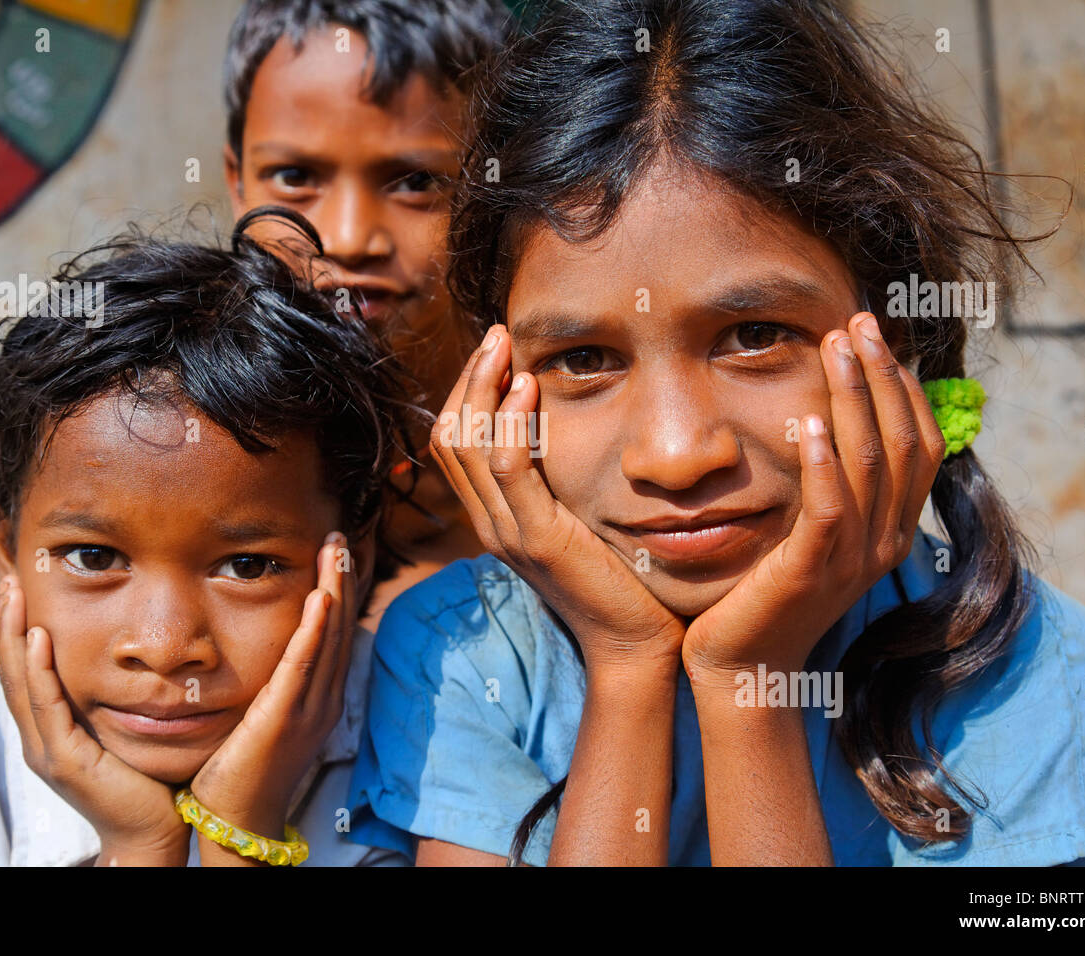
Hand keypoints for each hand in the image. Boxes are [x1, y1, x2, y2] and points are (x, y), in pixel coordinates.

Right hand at [0, 578, 187, 865]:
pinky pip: (48, 707)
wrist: (154, 834)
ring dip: (14, 634)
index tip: (19, 586)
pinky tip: (40, 638)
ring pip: (21, 681)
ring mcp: (47, 750)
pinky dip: (40, 671)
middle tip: (7, 576)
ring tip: (11, 593)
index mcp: (52, 729)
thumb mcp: (123, 727)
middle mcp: (40, 737)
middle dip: (7, 621)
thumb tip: (133, 654)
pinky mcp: (65, 762)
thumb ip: (116, 695)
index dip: (17, 627)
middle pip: (12, 668)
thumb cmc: (147, 781)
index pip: (25, 668)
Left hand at [189, 533, 355, 840]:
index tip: (335, 554)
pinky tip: (319, 600)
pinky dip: (314, 631)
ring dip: (333, 591)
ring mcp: (309, 709)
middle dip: (341, 580)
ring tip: (334, 553)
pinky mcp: (285, 719)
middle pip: (339, 628)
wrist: (239, 820)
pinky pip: (302, 667)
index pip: (334, 633)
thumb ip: (271, 682)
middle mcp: (322, 699)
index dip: (338, 591)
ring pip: (327, 639)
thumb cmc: (241, 768)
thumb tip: (266, 647)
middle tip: (339, 538)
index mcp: (319, 697)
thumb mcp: (263, 715)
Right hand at [430, 326, 685, 672]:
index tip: (495, 352)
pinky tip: (530, 386)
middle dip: (470, 378)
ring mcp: (508, 534)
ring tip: (504, 345)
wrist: (634, 644)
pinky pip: (509, 470)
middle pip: (450, 438)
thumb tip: (570, 434)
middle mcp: (489, 526)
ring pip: (468, 446)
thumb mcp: (581, 522)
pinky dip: (512, 422)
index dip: (466, 393)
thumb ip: (563, 486)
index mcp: (495, 520)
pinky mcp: (538, 539)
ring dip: (483, 386)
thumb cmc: (620, 581)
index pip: (454, 445)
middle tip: (496, 335)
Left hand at [681, 312, 946, 683]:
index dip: (901, 387)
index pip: (918, 445)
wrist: (744, 668)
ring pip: (869, 463)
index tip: (875, 338)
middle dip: (880, 375)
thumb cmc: (765, 595)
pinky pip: (829, 507)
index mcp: (890, 530)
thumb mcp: (808, 534)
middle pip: (901, 442)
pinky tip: (808, 419)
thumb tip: (823, 421)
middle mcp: (884, 542)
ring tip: (836, 348)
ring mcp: (853, 559)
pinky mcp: (812, 572)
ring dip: (854, 398)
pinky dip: (823, 461)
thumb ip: (828, 488)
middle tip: (858, 323)